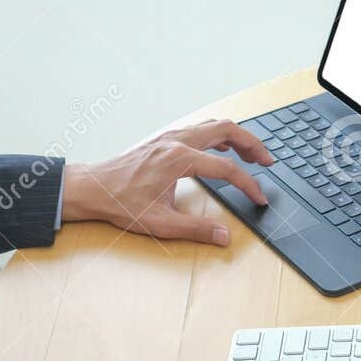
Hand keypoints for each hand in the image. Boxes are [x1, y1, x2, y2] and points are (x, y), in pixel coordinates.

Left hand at [61, 119, 273, 245]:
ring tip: (251, 154)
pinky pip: (199, 128)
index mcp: (179, 160)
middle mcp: (176, 141)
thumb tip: (225, 237)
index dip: (248, 184)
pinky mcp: (163, 139)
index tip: (259, 198)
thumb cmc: (121, 203)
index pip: (226, 168)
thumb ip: (197, 230)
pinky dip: (218, 135)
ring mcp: (169, 136)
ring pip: (213, 124)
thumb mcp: (161, 224)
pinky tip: (221, 149)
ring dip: (236, 136)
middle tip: (268, 161)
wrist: (92, 189)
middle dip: (252, 144)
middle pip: (227, 130)